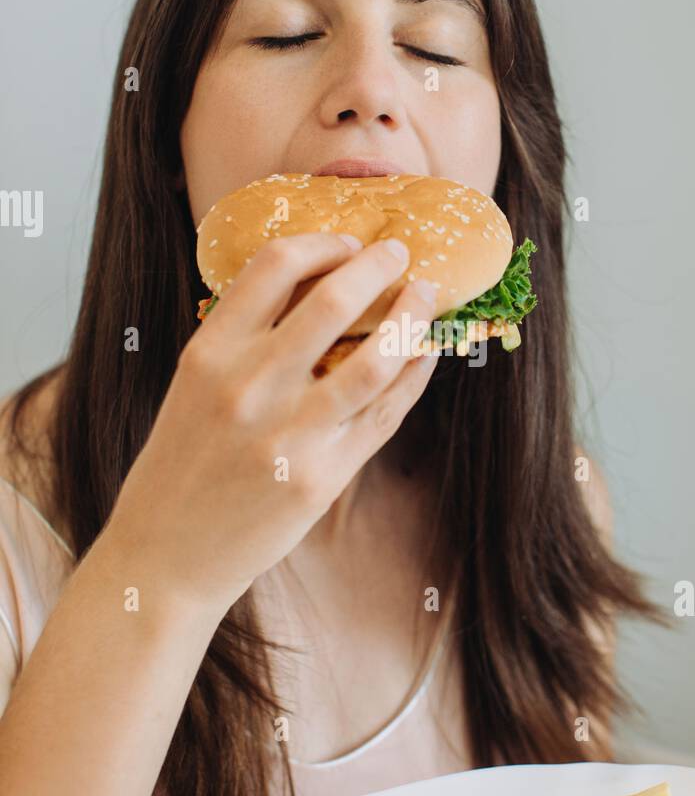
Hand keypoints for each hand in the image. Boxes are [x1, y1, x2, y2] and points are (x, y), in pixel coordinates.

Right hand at [105, 233, 438, 621]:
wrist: (166, 554)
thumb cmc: (182, 463)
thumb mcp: (193, 386)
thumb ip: (245, 340)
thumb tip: (319, 288)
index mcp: (210, 353)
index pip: (274, 266)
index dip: (322, 242)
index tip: (346, 241)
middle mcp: (249, 387)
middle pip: (335, 300)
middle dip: (379, 264)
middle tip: (399, 252)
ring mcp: (290, 435)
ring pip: (376, 359)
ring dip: (413, 317)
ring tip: (427, 296)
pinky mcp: (322, 479)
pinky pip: (385, 413)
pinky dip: (413, 375)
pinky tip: (424, 355)